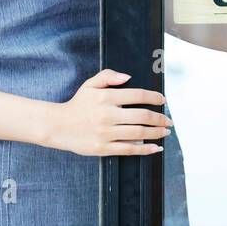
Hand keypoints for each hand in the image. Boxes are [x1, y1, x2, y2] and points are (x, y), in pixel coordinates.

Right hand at [42, 69, 171, 155]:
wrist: (57, 126)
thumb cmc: (77, 104)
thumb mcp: (90, 85)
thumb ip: (108, 76)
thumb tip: (128, 77)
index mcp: (106, 97)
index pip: (138, 95)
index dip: (154, 98)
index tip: (163, 101)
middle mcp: (108, 115)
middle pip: (142, 116)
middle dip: (160, 119)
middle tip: (169, 121)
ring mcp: (106, 133)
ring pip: (139, 133)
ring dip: (156, 133)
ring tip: (165, 132)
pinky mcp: (103, 148)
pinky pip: (129, 149)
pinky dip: (145, 149)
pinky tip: (155, 148)